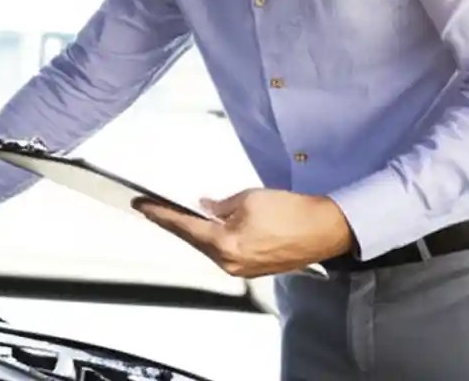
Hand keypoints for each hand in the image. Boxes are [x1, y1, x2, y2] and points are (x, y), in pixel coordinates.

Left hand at [134, 189, 353, 277]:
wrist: (325, 230)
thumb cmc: (291, 211)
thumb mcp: (249, 199)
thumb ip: (221, 206)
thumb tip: (206, 208)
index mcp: (226, 245)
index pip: (185, 227)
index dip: (161, 215)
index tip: (142, 207)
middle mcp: (230, 263)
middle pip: (194, 240)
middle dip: (174, 223)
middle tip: (154, 209)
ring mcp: (242, 269)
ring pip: (209, 247)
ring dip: (194, 231)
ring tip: (177, 216)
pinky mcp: (254, 268)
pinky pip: (225, 251)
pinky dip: (214, 238)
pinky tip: (209, 227)